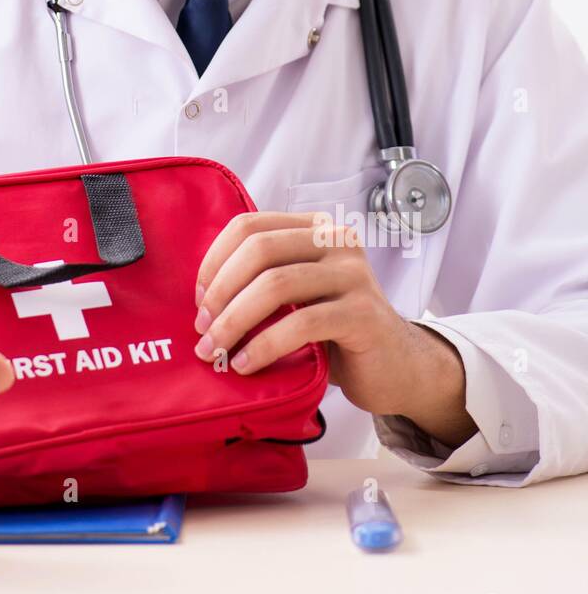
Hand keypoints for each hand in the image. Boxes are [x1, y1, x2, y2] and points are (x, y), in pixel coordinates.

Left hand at [192, 210, 426, 416]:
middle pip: (259, 249)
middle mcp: (336, 240)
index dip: (214, 261)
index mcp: (313, 227)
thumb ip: (262, 279)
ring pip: (276, 284)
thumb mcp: (296, 296)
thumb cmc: (334, 333)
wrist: (396, 368)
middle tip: (202, 330)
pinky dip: (264, 345)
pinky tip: (246, 365)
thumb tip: (199, 296)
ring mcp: (353, 274)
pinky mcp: (363, 313)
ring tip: (215, 351)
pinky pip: (301, 323)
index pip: (249, 226)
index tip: (198, 300)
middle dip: (220, 292)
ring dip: (235, 321)